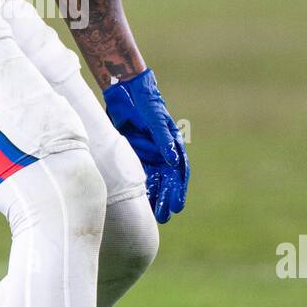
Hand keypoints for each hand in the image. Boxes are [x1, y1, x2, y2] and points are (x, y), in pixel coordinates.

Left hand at [103, 67, 188, 223]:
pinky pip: (138, 174)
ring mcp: (148, 154)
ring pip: (154, 180)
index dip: (179, 189)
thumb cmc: (147, 104)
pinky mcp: (134, 153)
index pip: (179, 172)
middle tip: (165, 216)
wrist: (127, 91)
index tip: (177, 206)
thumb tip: (172, 161)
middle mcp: (162, 153)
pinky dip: (141, 187)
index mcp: (173, 145)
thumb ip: (164, 140)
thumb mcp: (156, 121)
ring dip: (155, 197)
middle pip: (167, 180)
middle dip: (167, 198)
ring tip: (156, 215)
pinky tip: (140, 201)